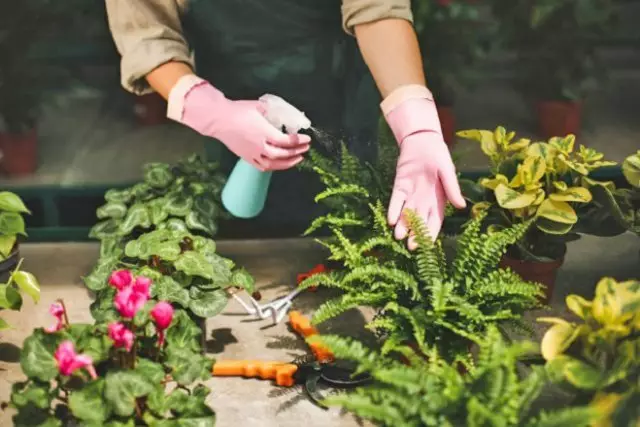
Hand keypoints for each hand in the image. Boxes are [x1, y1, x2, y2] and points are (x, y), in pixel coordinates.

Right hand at [167, 75, 310, 170]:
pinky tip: (279, 165)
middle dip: (297, 152)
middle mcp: (260, 146)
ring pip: (274, 164)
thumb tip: (284, 114)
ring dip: (288, 163)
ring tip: (297, 159)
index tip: (307, 139)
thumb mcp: (259, 106)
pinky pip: (262, 167)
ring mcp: (253, 154)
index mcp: (264, 132)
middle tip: (305, 148)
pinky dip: (274, 167)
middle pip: (283, 154)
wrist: (218, 119)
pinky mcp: (246, 157)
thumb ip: (273, 111)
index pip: (287, 141)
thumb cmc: (237, 110)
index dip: (298, 141)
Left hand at [388, 132, 464, 248]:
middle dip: (414, 234)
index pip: (435, 221)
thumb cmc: (439, 156)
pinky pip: (396, 201)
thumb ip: (452, 188)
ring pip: (406, 214)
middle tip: (410, 246)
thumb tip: (461, 206)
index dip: (430, 233)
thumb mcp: (448, 171)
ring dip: (402, 225)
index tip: (426, 245)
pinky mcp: (399, 187)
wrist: (422, 141)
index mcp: (438, 200)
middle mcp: (424, 201)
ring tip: (398, 236)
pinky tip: (390, 219)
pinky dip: (393, 210)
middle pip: (419, 222)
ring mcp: (411, 195)